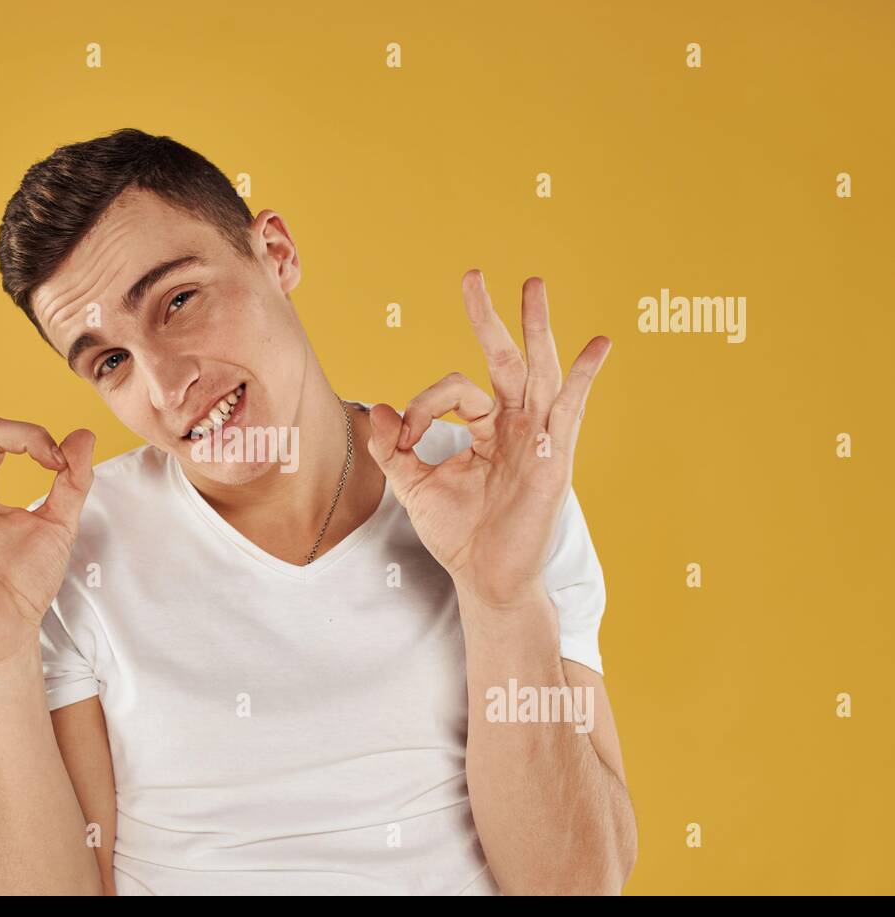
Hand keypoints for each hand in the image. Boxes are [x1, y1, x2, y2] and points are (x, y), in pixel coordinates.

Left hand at [366, 271, 610, 607]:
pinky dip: (584, 376)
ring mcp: (538, 437)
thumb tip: (379, 410)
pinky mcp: (555, 456)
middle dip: (489, 318)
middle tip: (472, 276)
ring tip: (532, 286)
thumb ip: (395, 449)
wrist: (485, 578)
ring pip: (538, 371)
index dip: (424, 405)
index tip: (406, 434)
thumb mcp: (415, 487)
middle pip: (503, 359)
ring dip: (536, 328)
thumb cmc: (457, 533)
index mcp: (484, 429)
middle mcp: (514, 425)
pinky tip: (598, 346)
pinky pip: (572, 409)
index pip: (454, 391)